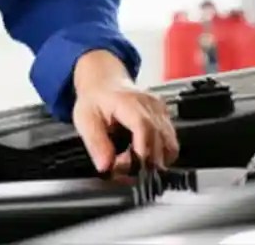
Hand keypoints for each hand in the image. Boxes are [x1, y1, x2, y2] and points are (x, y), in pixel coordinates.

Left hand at [71, 50, 178, 176]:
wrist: (105, 83)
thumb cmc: (95, 101)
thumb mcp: (85, 119)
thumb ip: (95, 143)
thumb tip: (106, 166)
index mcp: (128, 101)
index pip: (144, 127)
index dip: (141, 152)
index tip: (131, 168)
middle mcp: (150, 104)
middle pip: (159, 140)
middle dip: (143, 163)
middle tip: (124, 170)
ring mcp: (161, 111)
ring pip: (170, 145)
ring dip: (154, 162)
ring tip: (133, 164)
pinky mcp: (166, 118)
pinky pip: (170, 144)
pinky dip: (159, 156)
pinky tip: (142, 156)